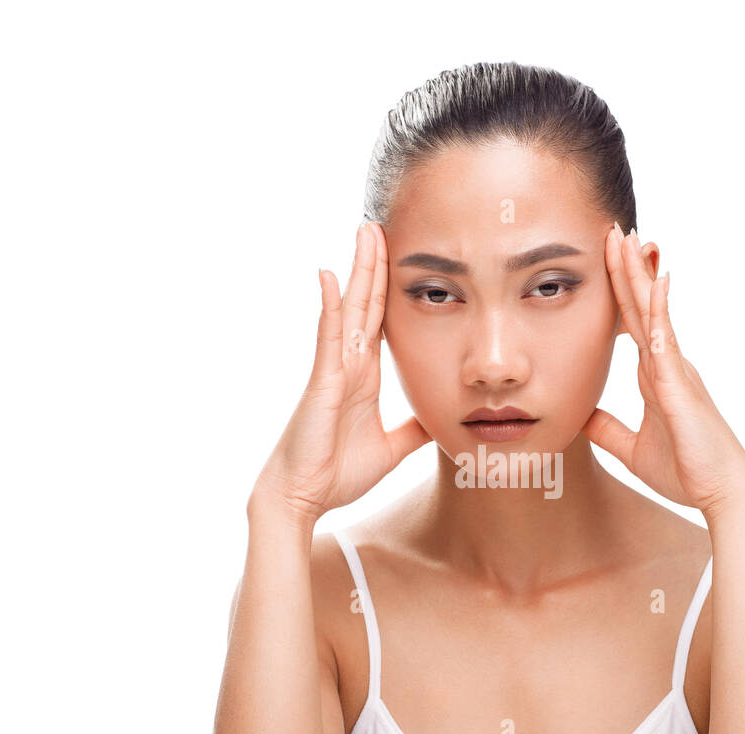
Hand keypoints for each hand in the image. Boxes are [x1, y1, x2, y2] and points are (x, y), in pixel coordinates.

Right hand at [250, 221, 430, 525]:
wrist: (305, 498)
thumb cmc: (338, 473)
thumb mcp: (392, 448)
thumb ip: (413, 428)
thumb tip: (440, 417)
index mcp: (365, 377)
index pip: (381, 322)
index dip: (389, 289)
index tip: (400, 255)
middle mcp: (348, 365)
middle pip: (366, 304)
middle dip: (374, 265)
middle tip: (380, 225)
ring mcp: (333, 369)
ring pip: (349, 310)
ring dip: (358, 271)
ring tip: (364, 232)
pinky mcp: (321, 382)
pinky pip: (327, 337)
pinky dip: (329, 306)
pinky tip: (330, 276)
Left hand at [583, 225, 744, 520]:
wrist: (720, 494)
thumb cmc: (686, 471)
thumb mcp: (632, 449)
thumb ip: (607, 429)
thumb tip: (580, 415)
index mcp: (657, 375)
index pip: (632, 322)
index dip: (620, 289)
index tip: (607, 256)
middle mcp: (669, 364)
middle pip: (642, 306)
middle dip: (628, 267)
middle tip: (613, 228)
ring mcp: (677, 371)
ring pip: (654, 313)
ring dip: (640, 275)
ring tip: (628, 238)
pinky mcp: (680, 386)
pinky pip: (667, 341)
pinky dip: (662, 310)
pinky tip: (657, 282)